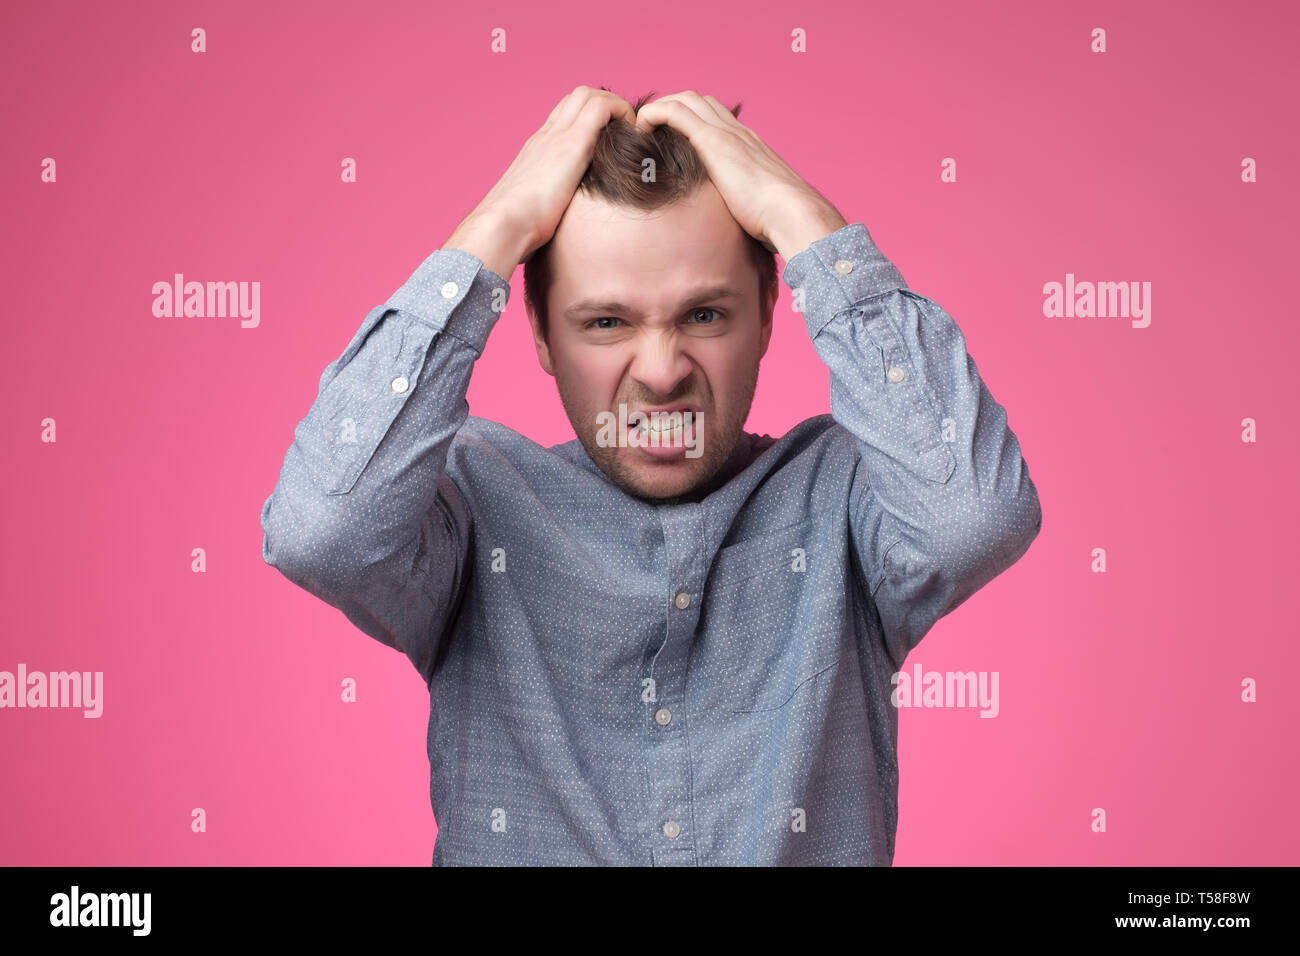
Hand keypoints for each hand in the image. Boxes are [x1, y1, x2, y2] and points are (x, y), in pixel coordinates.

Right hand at [445, 86, 635, 276]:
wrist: (502, 225)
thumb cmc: (513, 230)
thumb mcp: (531, 215)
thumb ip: (543, 213)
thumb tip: (548, 235)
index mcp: (535, 153)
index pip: (562, 119)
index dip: (588, 121)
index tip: (608, 141)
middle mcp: (545, 137)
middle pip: (575, 98)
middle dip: (605, 106)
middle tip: (624, 132)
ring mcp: (557, 136)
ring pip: (589, 94)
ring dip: (615, 106)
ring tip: (631, 132)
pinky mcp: (572, 143)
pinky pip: (602, 108)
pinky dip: (622, 113)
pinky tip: (634, 134)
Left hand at [633, 91, 846, 259]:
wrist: (791, 213)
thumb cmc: (779, 221)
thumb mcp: (758, 208)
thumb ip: (745, 209)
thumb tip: (741, 232)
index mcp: (749, 147)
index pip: (716, 118)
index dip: (691, 121)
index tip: (670, 140)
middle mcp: (737, 132)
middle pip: (699, 101)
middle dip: (672, 109)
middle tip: (652, 133)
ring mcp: (726, 133)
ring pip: (686, 98)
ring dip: (660, 108)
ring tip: (642, 131)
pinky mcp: (712, 141)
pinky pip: (674, 111)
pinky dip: (653, 113)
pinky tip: (640, 129)